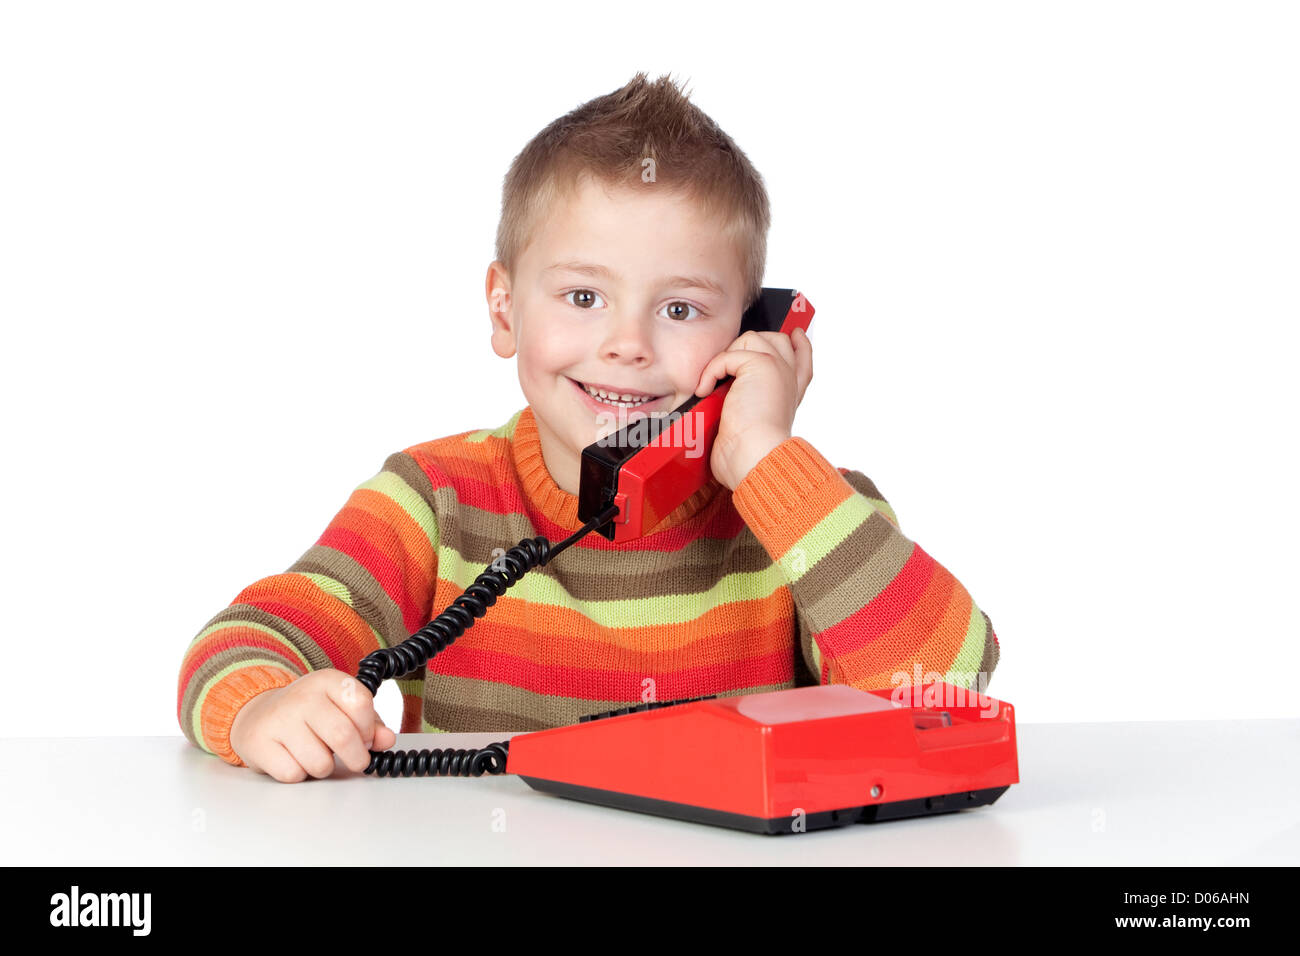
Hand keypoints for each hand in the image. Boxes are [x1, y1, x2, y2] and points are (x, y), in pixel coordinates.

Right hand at [228, 669, 396, 781]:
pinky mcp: (260, 744)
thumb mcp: (342, 709)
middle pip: (343, 736)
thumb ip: (371, 724)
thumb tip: (387, 739)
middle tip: (356, 760)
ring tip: (316, 754)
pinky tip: (293, 758)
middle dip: (357, 758)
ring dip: (324, 768)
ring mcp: (279, 720)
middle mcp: (302, 696)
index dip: (368, 729)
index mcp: (327, 681)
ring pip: (320, 763)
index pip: (361, 704)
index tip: (364, 737)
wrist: (258, 716)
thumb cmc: (309, 715)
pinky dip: (299, 774)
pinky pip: (294, 774)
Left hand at [694, 326, 812, 490]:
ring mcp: (777, 369)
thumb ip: (749, 408)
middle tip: (726, 363)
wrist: (756, 457)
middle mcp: (789, 379)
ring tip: (715, 382)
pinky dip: (712, 371)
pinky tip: (706, 389)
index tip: (795, 336)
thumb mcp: (751, 429)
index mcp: (791, 394)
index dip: (799, 345)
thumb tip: (721, 398)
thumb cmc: (750, 454)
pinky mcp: (762, 365)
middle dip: (751, 343)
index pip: (802, 359)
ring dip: (727, 357)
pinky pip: (729, 354)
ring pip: (752, 339)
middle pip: (779, 339)